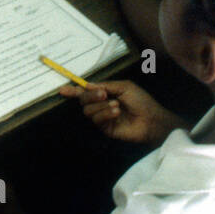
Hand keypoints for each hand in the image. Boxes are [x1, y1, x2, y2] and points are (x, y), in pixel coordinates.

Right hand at [59, 80, 180, 143]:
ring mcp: (103, 117)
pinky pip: (97, 120)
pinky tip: (117, 112)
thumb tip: (87, 85)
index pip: (86, 91)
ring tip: (116, 105)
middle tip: (104, 94)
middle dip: (91, 96)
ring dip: (101, 106)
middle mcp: (101, 105)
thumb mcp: (124, 87)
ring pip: (88, 110)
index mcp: (105, 93)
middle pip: (83, 100)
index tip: (62, 90)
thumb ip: (105, 85)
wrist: (152, 119)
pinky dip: (106, 114)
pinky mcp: (105, 128)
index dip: (73, 90)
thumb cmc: (141, 101)